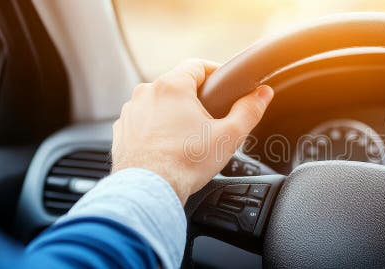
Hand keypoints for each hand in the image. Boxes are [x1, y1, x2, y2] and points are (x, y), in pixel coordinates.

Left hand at [111, 59, 273, 203]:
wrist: (149, 190)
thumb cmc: (185, 163)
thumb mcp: (229, 136)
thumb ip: (249, 110)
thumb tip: (263, 94)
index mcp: (172, 86)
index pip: (197, 65)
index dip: (215, 73)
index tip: (224, 86)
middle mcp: (146, 92)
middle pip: (178, 85)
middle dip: (195, 99)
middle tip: (210, 120)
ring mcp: (131, 111)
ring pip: (159, 103)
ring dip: (173, 114)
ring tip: (188, 138)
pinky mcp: (122, 130)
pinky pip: (144, 121)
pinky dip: (156, 129)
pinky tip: (168, 148)